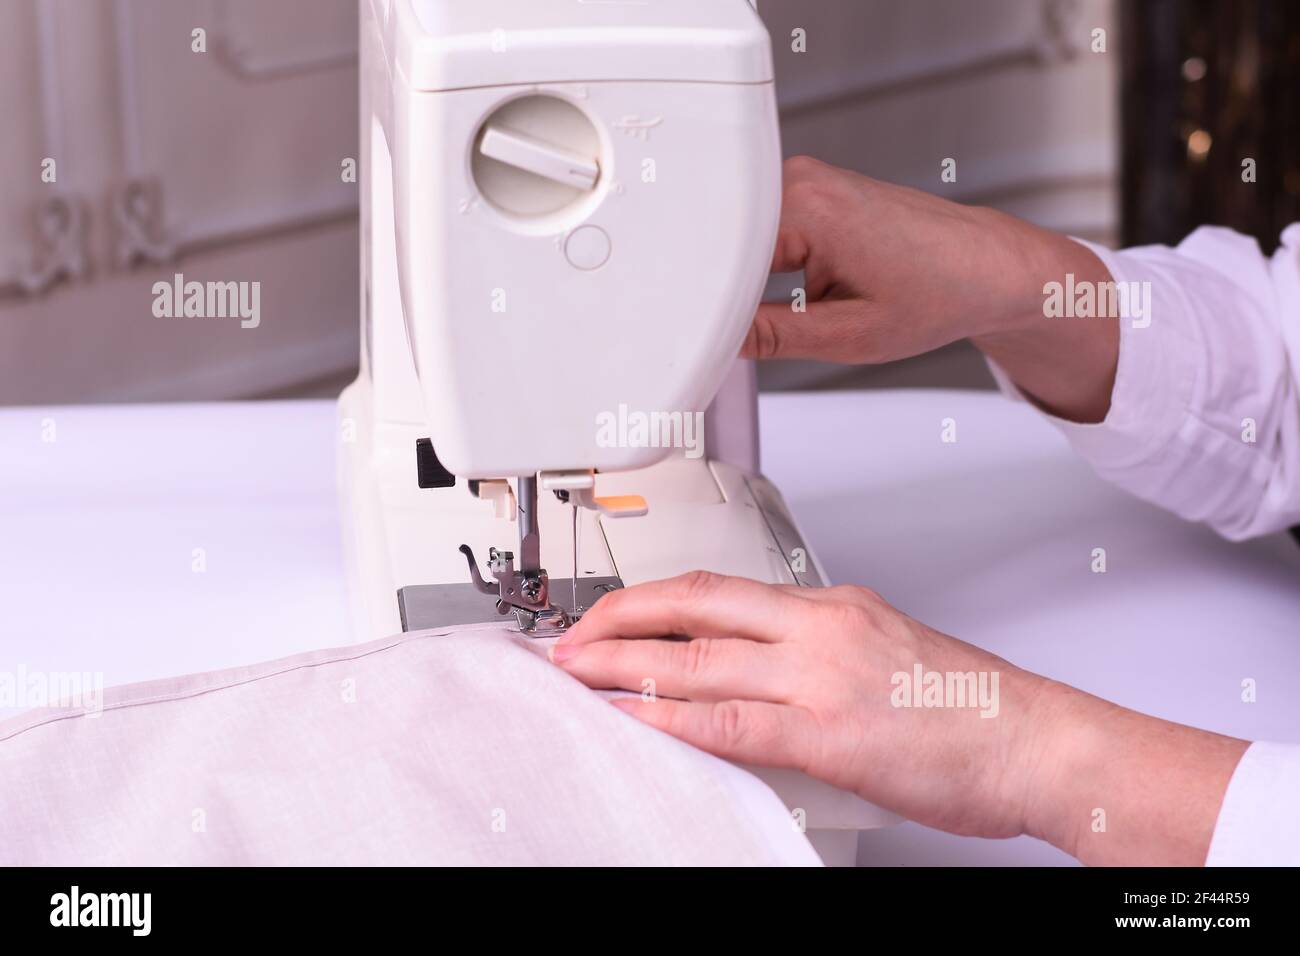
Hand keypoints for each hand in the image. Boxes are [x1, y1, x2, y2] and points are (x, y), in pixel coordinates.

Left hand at [550, 571, 1247, 864]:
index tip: (615, 613)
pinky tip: (634, 718)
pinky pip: (732, 722)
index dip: (653, 599)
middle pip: (694, 607)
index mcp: (832, 607)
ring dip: (624, 666)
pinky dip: (672, 718)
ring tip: (576, 673)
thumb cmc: (973, 707)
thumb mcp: (883, 654)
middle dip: (619, 620)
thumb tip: (756, 677)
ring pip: (699, 659)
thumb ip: (812, 658)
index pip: (720, 589)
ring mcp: (822, 676)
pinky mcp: (830, 733)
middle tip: (570, 638)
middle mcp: (820, 628)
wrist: (1037, 742)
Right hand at [745, 156, 1118, 422]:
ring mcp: (805, 181)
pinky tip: (791, 297)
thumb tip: (722, 342)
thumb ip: (774, 337)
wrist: (989, 268)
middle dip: (723, 294)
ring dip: (745, 283)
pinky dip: (765, 271)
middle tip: (730, 343)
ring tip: (776, 316)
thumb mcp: (850, 335)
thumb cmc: (942, 292)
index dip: (710, 308)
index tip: (704, 345)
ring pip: (741, 242)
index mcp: (807, 205)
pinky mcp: (812, 193)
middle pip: (726, 244)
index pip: (724, 260)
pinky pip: (763, 235)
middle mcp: (801, 180)